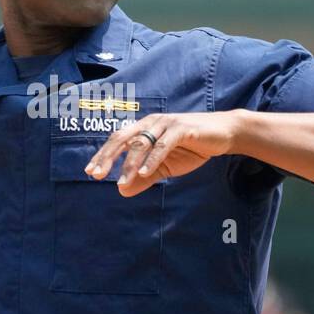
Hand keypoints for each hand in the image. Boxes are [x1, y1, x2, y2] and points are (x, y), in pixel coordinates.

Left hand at [84, 111, 240, 196]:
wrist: (224, 135)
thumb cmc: (192, 148)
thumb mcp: (165, 167)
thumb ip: (144, 177)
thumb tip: (121, 191)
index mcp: (145, 129)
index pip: (118, 140)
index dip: (103, 155)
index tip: (90, 172)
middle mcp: (152, 122)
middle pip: (123, 138)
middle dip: (108, 156)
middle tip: (96, 174)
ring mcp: (167, 124)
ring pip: (142, 142)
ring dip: (130, 163)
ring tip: (122, 181)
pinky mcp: (183, 128)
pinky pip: (164, 144)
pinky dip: (153, 158)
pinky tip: (145, 172)